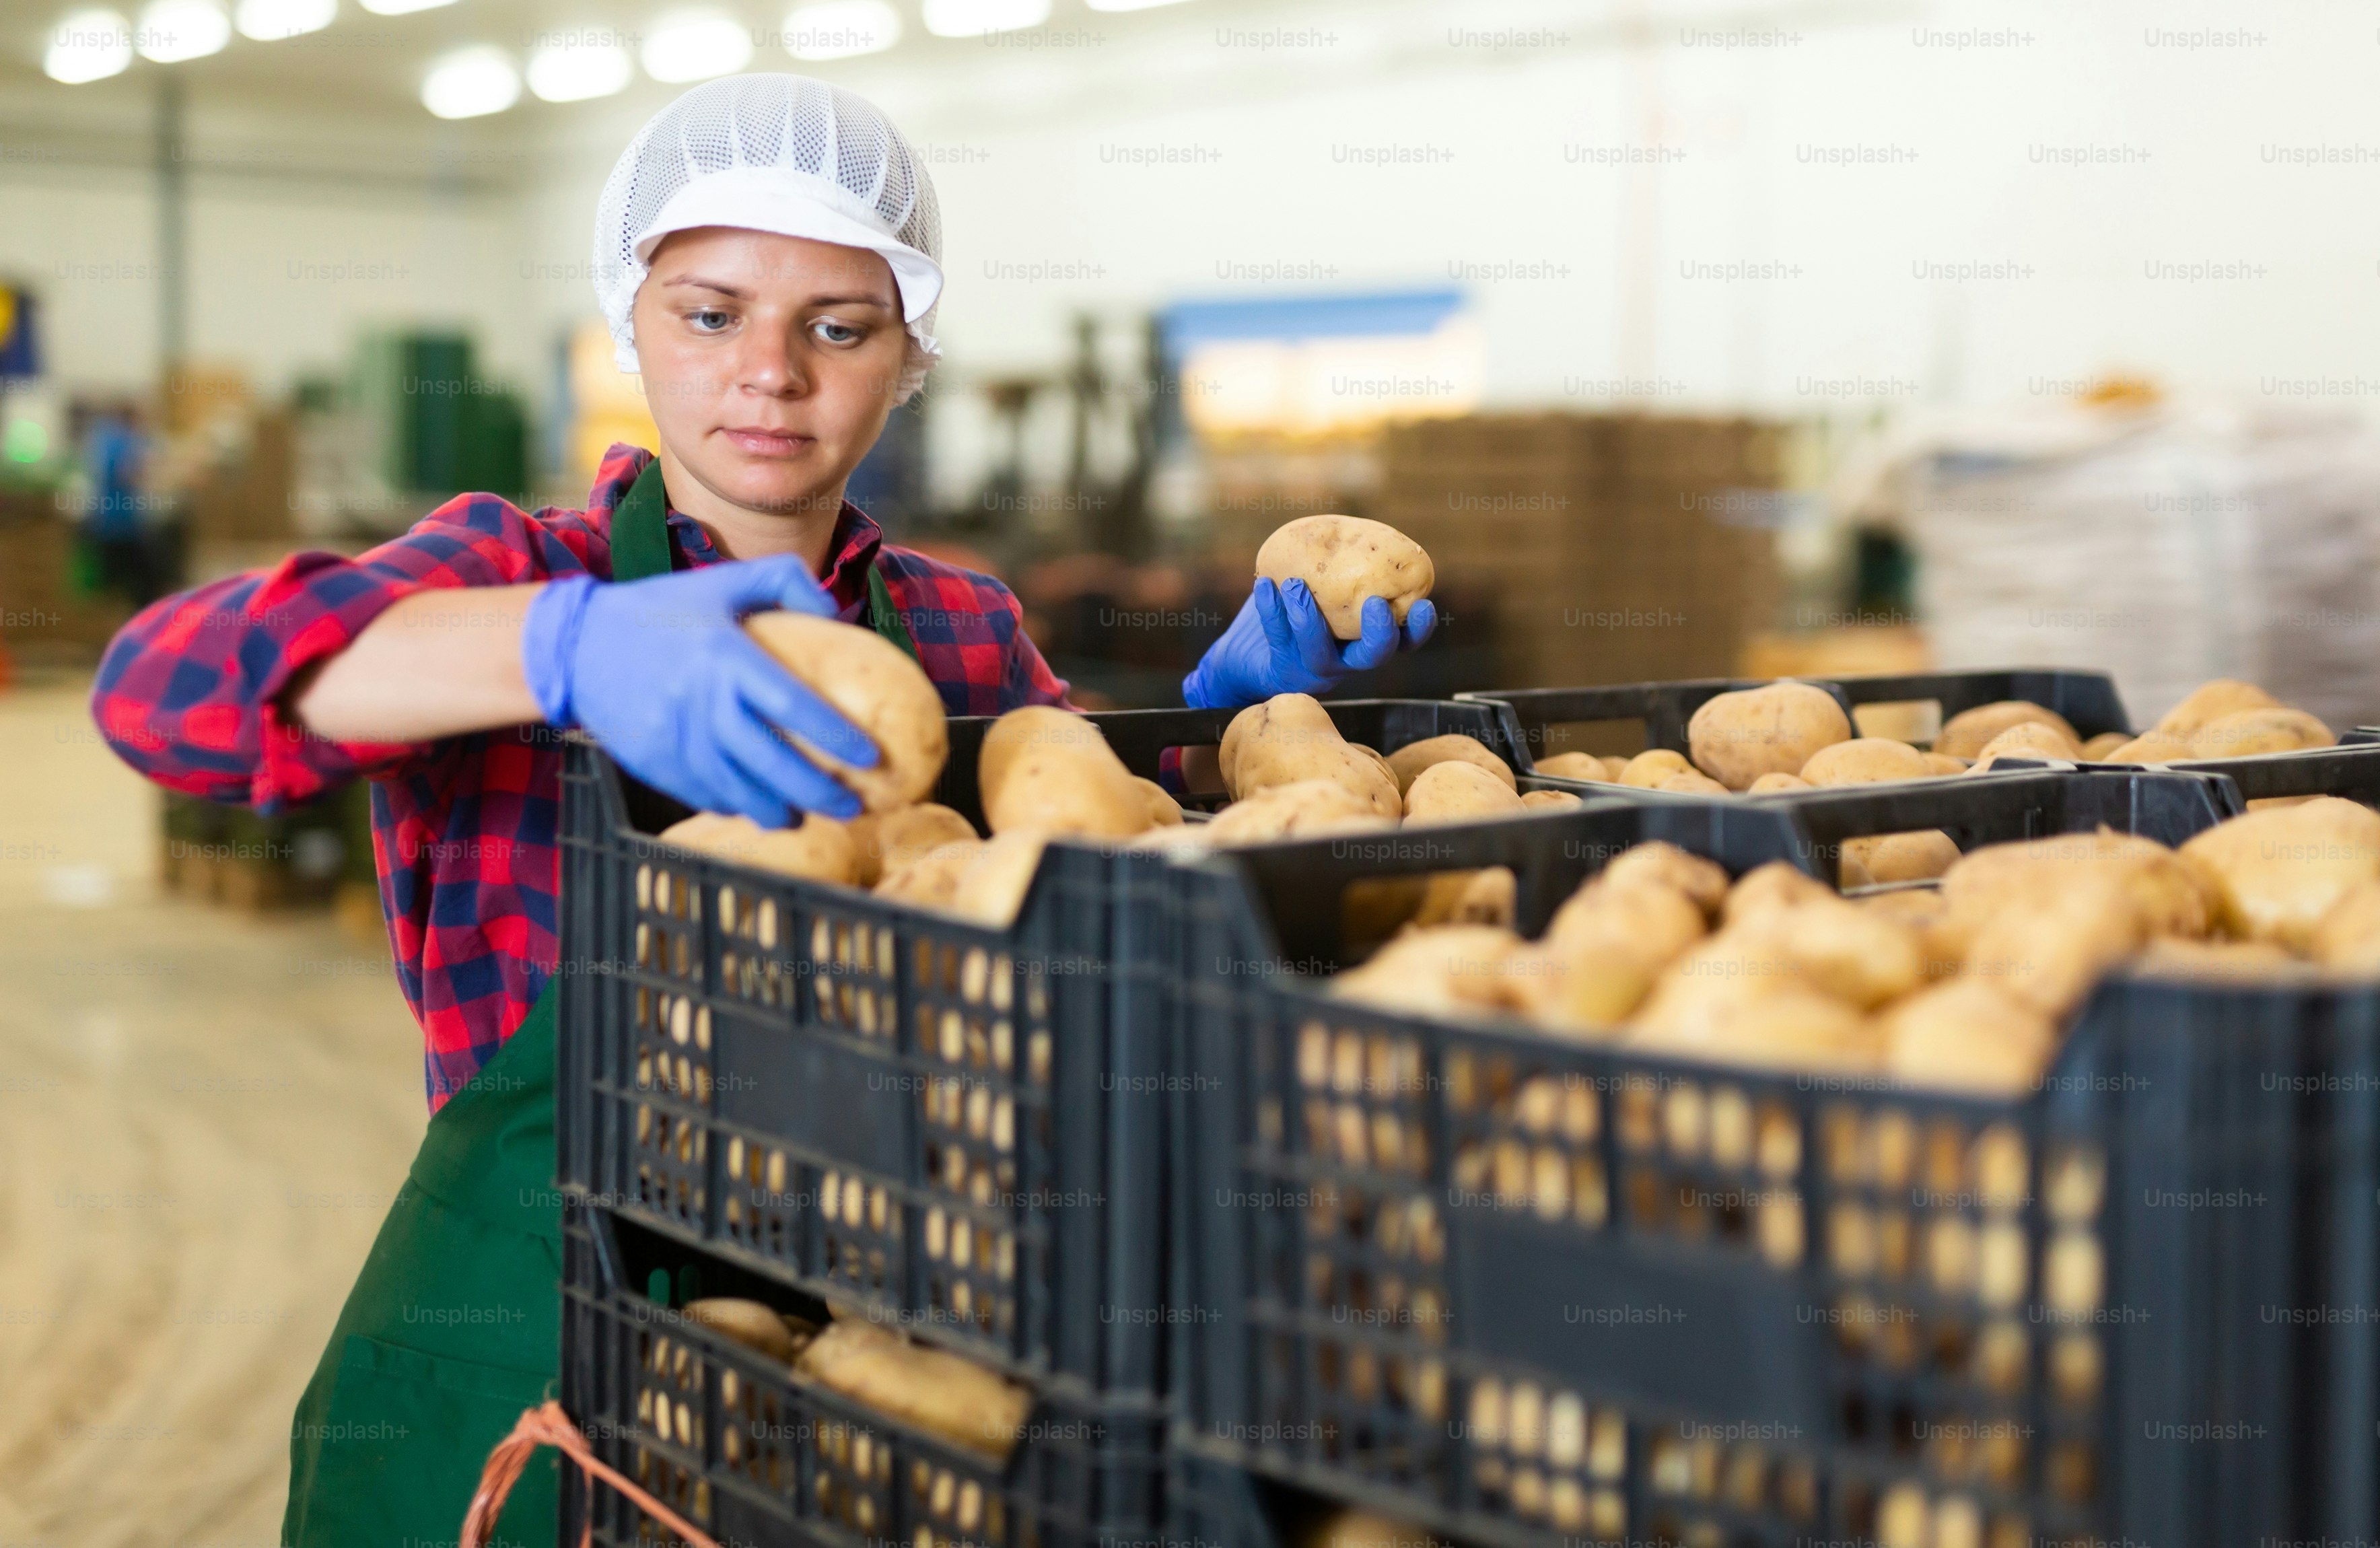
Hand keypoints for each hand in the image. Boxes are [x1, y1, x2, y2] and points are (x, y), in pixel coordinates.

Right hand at [521, 558, 877, 822]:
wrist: (577, 645)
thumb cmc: (661, 612)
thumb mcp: (722, 582)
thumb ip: (784, 580)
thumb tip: (834, 611)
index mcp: (725, 656)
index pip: (794, 705)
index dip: (837, 736)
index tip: (870, 757)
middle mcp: (702, 702)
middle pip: (772, 762)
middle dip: (818, 792)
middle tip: (852, 806)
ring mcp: (675, 738)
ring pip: (739, 789)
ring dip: (779, 809)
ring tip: (807, 815)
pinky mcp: (654, 764)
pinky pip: (705, 795)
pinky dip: (736, 806)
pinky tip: (759, 808)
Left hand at [1181, 577, 1437, 709]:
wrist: (1244, 655)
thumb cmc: (1289, 612)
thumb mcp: (1321, 587)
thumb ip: (1338, 566)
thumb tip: (1351, 527)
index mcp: (1363, 638)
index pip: (1403, 640)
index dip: (1418, 628)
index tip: (1425, 604)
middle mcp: (1345, 659)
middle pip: (1375, 656)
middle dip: (1381, 633)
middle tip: (1374, 604)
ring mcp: (1314, 670)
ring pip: (1321, 653)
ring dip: (1309, 617)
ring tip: (1295, 585)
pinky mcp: (1281, 672)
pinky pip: (1279, 641)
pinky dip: (1272, 611)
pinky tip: (1264, 586)